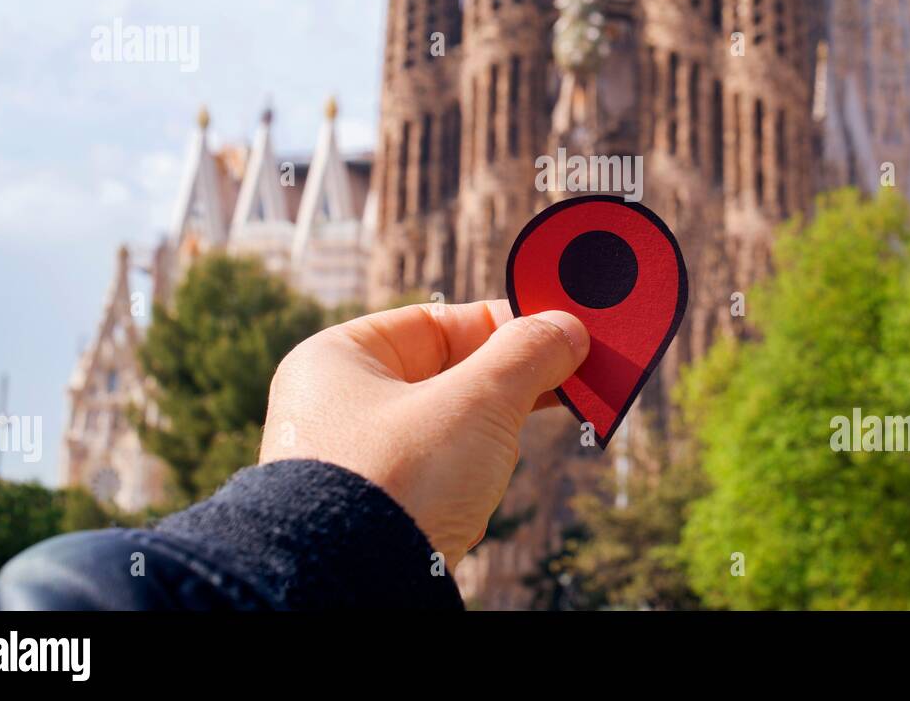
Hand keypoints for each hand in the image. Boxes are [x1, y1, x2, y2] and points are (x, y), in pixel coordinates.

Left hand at [258, 300, 588, 569]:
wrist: (352, 589)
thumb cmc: (399, 479)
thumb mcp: (476, 402)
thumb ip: (526, 355)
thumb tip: (567, 328)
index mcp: (339, 359)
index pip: (437, 321)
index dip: (504, 322)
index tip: (558, 329)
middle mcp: (336, 404)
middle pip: (445, 371)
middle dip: (511, 374)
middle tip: (572, 372)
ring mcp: (353, 458)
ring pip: (447, 422)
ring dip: (501, 419)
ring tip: (553, 414)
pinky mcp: (374, 507)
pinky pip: (438, 466)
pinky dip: (478, 461)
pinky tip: (505, 466)